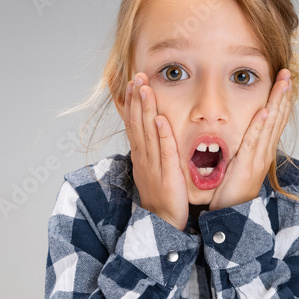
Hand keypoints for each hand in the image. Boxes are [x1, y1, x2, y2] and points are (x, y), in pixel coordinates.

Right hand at [119, 72, 188, 230]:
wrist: (162, 223)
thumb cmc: (160, 196)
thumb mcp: (151, 169)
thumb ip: (151, 150)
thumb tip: (151, 131)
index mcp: (140, 155)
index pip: (133, 123)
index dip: (131, 102)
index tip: (132, 82)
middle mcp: (143, 157)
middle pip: (137, 123)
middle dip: (136, 98)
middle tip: (136, 76)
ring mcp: (153, 165)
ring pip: (148, 132)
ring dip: (145, 109)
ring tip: (144, 88)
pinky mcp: (167, 174)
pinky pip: (165, 152)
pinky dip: (162, 135)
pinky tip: (160, 119)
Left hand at [208, 69, 291, 210]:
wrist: (232, 216)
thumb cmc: (232, 193)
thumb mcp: (239, 167)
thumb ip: (242, 151)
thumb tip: (242, 137)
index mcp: (262, 152)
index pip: (274, 121)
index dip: (279, 101)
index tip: (283, 82)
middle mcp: (264, 153)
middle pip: (277, 118)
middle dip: (282, 95)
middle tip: (287, 74)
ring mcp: (258, 158)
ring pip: (270, 125)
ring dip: (277, 103)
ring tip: (283, 83)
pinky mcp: (248, 165)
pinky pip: (255, 141)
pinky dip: (261, 125)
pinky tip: (266, 110)